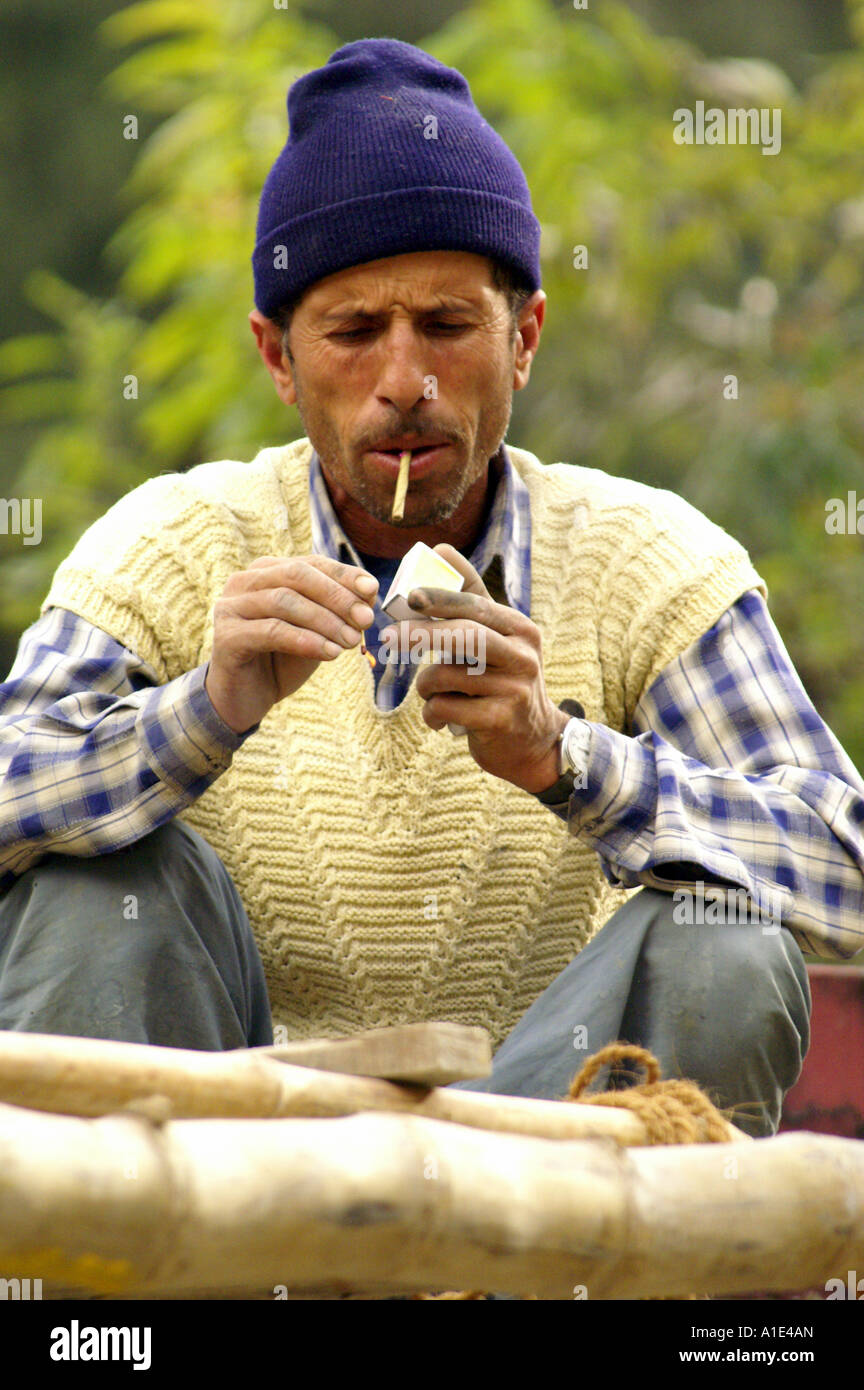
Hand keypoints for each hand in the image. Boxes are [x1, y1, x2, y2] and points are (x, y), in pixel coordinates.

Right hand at [206, 555, 377, 732]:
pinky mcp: (226, 636)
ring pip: (284, 601)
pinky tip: (330, 654)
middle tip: (365, 619)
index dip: (343, 574)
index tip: (372, 589)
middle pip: (296, 575)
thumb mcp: (318, 631)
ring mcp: (230, 607)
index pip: (310, 563)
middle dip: (336, 596)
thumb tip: (369, 590)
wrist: (247, 699)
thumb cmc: (283, 660)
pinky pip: (271, 631)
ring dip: (324, 620)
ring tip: (351, 642)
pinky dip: (305, 640)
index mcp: (267, 572)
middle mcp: (244, 582)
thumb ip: (338, 610)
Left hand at [382, 544, 569, 792]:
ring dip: (426, 686)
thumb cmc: (502, 683)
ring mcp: (515, 688)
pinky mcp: (501, 719)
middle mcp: (522, 654)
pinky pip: (446, 707)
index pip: (476, 604)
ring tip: (433, 694)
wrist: (534, 742)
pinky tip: (440, 718)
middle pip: (463, 635)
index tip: (410, 595)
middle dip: (420, 635)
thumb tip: (440, 549)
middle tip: (387, 638)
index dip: (441, 597)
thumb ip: (470, 602)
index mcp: (519, 628)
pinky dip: (432, 713)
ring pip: (446, 674)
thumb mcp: (497, 640)